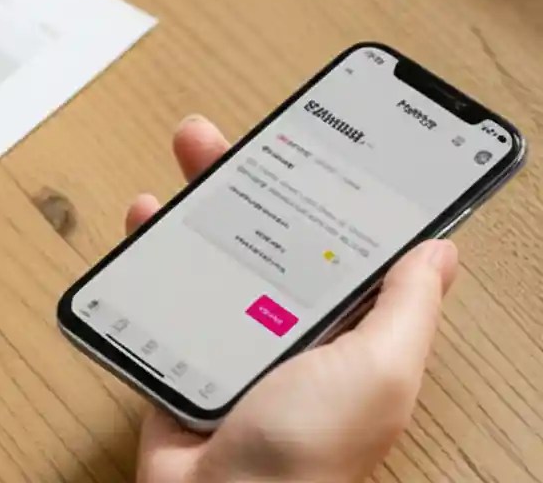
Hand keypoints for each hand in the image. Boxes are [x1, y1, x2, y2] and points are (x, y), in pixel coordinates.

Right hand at [133, 116, 457, 482]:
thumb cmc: (305, 457)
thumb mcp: (380, 371)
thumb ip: (406, 307)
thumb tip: (438, 251)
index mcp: (350, 332)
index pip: (349, 244)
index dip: (340, 192)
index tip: (329, 143)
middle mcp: (292, 328)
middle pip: (277, 232)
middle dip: (261, 178)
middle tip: (246, 137)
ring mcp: (234, 336)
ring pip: (220, 249)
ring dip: (204, 199)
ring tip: (192, 154)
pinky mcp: (183, 348)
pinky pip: (168, 285)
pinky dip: (152, 248)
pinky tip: (147, 219)